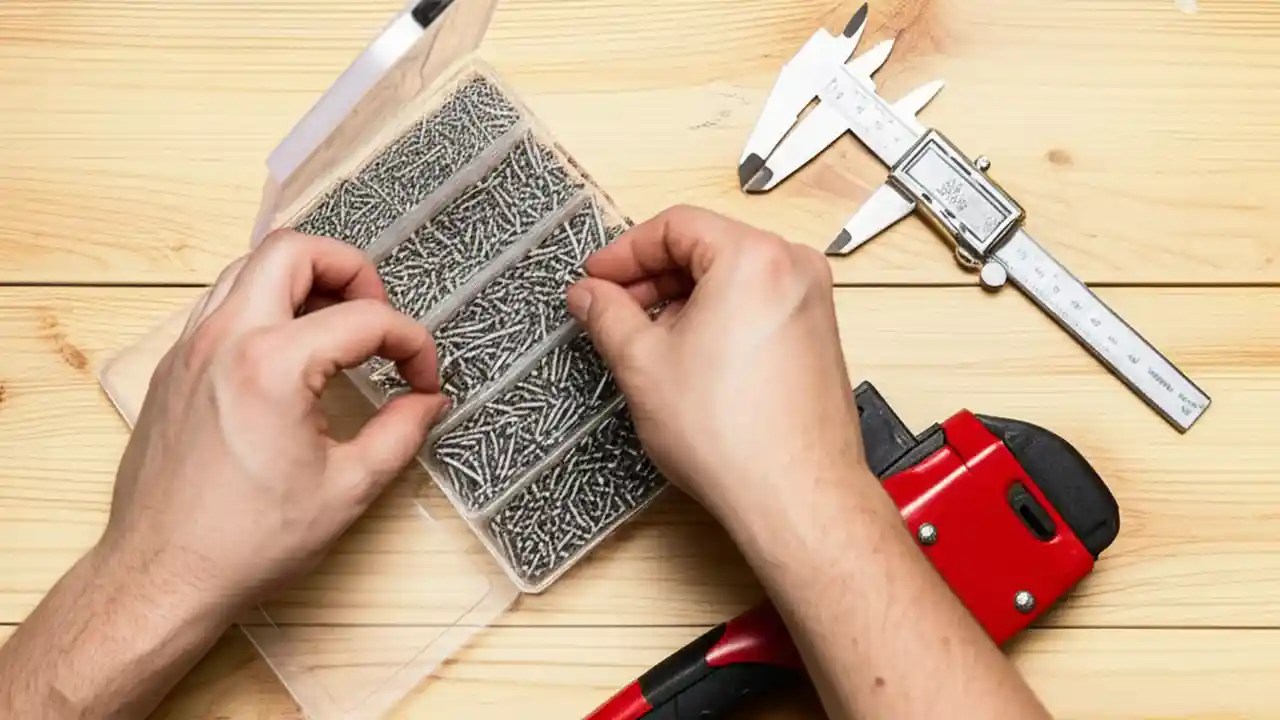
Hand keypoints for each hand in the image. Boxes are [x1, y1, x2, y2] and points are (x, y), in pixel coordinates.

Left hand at [103, 231, 448, 614]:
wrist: (162, 575)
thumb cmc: (247, 541)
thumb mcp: (348, 489)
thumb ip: (400, 433)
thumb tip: (427, 402)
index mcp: (273, 364)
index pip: (364, 318)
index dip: (411, 343)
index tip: (423, 379)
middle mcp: (225, 339)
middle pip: (293, 250)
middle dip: (350, 269)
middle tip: (375, 315)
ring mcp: (190, 348)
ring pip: (250, 268)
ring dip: (303, 281)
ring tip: (337, 328)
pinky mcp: (173, 368)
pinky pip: (223, 305)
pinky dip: (266, 308)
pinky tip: (291, 356)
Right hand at [565, 206, 869, 529]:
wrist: (795, 497)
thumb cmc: (734, 437)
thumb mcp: (644, 365)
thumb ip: (608, 316)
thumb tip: (590, 294)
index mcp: (754, 257)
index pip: (676, 225)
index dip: (625, 251)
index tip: (598, 277)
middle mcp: (794, 269)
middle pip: (707, 247)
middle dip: (652, 277)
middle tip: (612, 308)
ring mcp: (813, 303)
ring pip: (732, 278)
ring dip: (682, 300)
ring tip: (646, 340)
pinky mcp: (818, 337)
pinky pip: (757, 305)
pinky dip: (717, 318)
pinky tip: (687, 357)